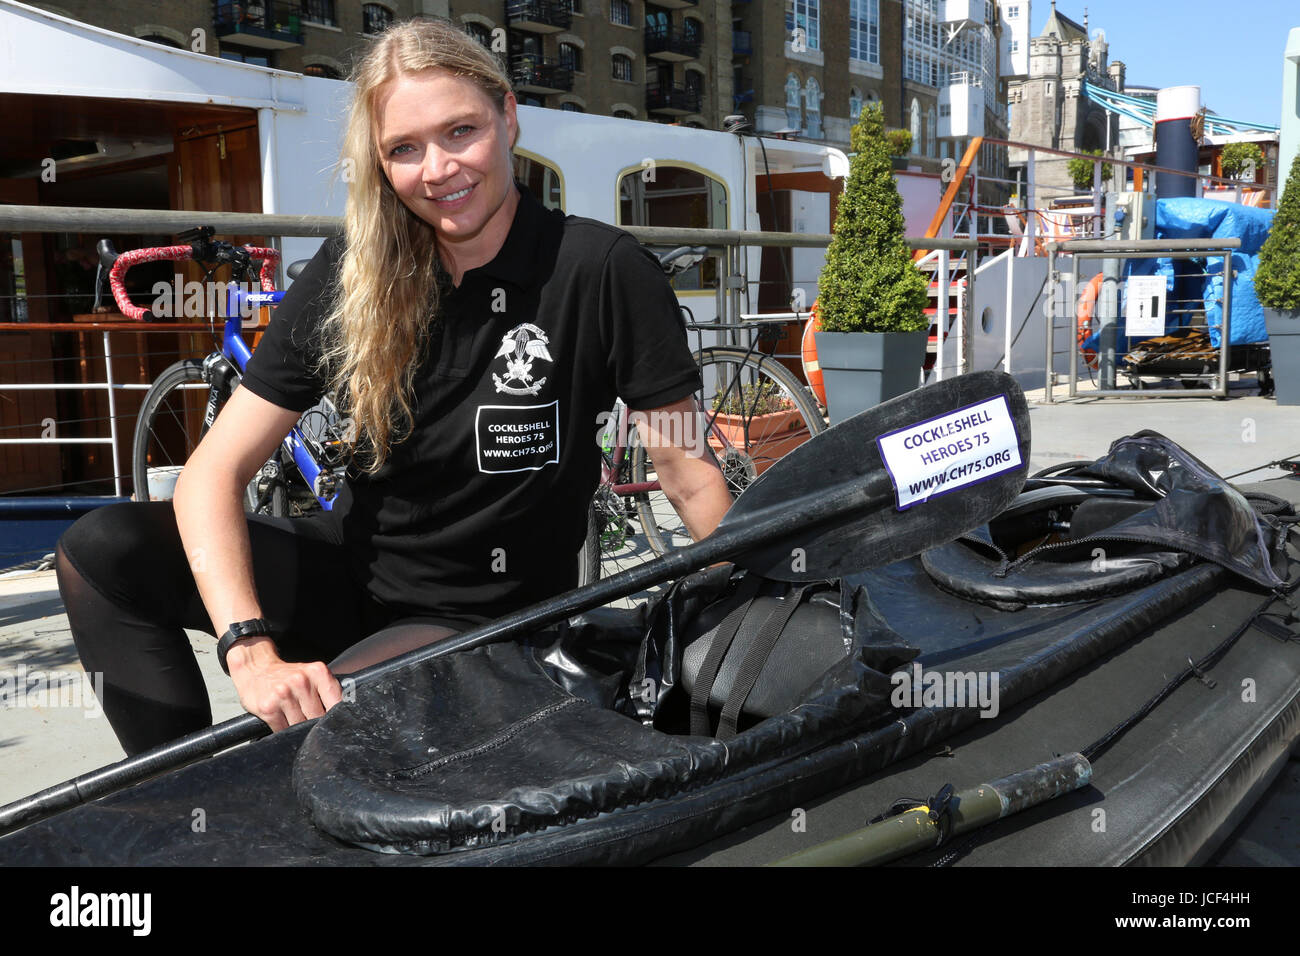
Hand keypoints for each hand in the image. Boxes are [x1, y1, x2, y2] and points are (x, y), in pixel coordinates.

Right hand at [226, 637, 342, 730]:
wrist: (255, 668)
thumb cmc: (287, 675)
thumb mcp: (311, 674)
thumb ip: (327, 690)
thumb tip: (344, 713)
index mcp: (317, 672)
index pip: (336, 702)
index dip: (337, 717)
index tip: (336, 723)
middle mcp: (301, 682)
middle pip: (318, 717)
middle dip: (316, 723)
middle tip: (310, 720)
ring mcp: (283, 695)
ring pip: (300, 726)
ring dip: (299, 728)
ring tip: (294, 717)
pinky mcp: (268, 708)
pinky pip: (283, 729)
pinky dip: (284, 730)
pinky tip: (282, 720)